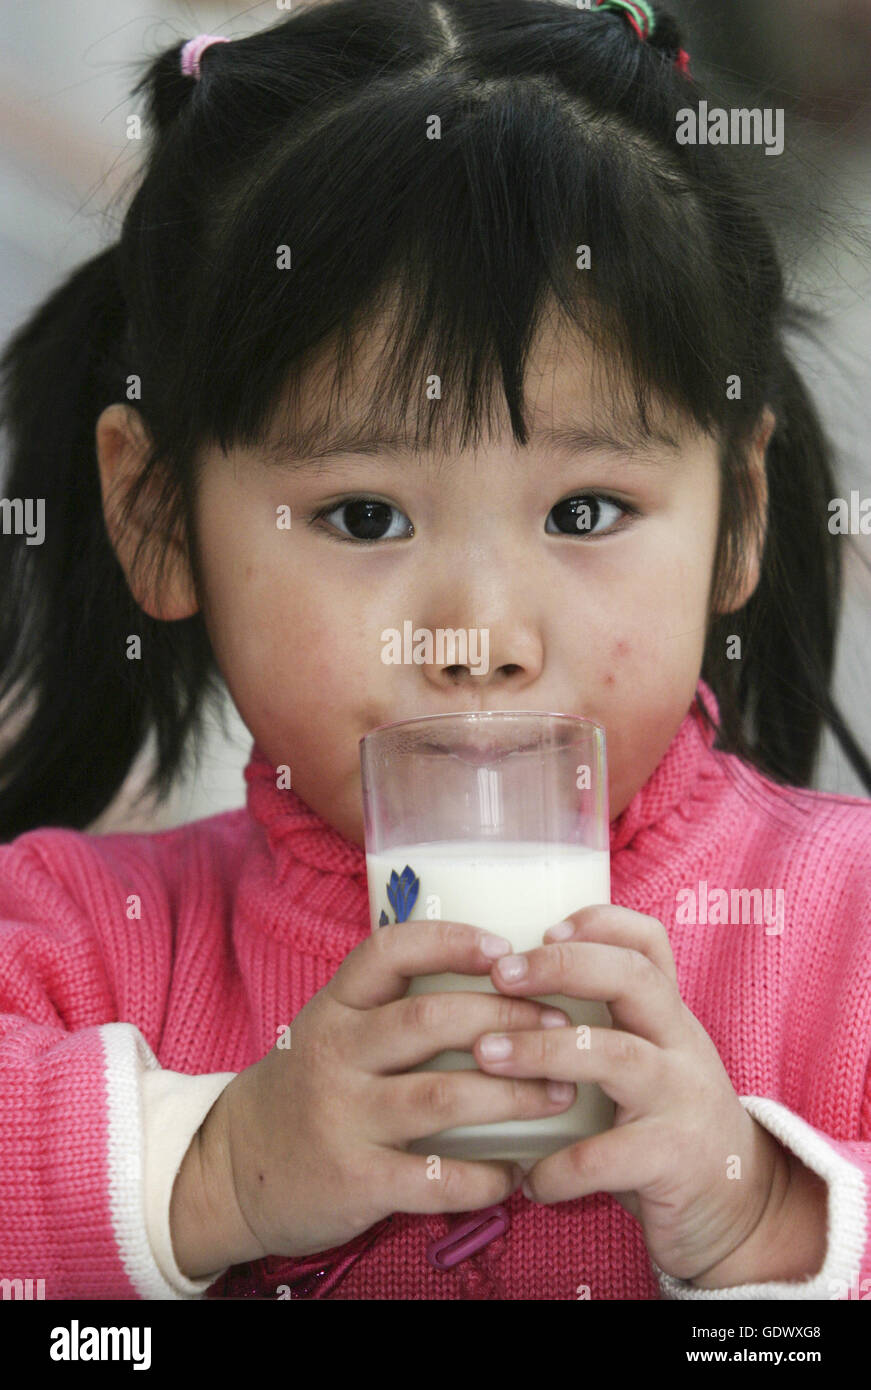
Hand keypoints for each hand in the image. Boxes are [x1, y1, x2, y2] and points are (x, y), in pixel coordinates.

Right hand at [219, 921, 583, 1260]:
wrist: (233, 1170)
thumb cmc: (307, 1088)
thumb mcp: (331, 1029)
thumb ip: (391, 1005)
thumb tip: (498, 977)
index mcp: (334, 1008)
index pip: (390, 951)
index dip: (452, 942)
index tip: (507, 950)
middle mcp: (335, 1054)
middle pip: (431, 1020)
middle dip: (509, 1018)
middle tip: (564, 1025)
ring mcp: (343, 1118)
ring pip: (443, 1096)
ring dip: (513, 1095)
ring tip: (562, 1093)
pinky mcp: (353, 1181)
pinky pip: (432, 1179)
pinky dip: (483, 1177)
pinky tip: (515, 1173)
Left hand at [473, 905, 784, 1282]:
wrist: (742, 1209)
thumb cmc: (667, 1125)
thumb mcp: (648, 1063)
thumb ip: (600, 1029)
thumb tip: (496, 998)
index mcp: (668, 1017)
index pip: (649, 944)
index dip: (600, 923)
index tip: (542, 929)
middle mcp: (681, 1046)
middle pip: (634, 978)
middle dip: (563, 967)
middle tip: (500, 975)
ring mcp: (683, 1100)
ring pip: (615, 1055)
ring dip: (542, 1050)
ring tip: (486, 1055)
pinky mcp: (675, 1160)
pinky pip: (607, 1156)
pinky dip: (558, 1167)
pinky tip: (529, 1178)